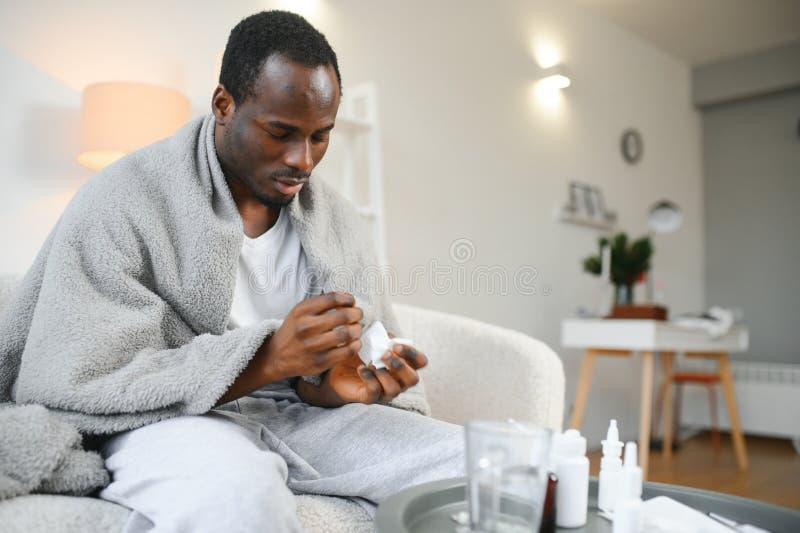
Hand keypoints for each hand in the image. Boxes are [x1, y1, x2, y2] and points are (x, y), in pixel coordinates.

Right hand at [260, 292, 362, 381]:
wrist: (276, 356)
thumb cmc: (294, 331)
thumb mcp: (300, 312)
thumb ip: (322, 303)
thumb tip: (346, 297)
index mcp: (302, 311)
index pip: (333, 299)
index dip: (348, 299)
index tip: (351, 302)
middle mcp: (307, 327)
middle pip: (344, 316)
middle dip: (357, 314)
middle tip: (358, 315)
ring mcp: (314, 346)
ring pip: (348, 334)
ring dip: (357, 329)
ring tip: (356, 329)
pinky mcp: (321, 362)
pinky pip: (347, 351)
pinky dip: (356, 345)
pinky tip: (354, 342)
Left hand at [297, 341, 427, 406]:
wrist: (338, 368)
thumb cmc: (360, 353)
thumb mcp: (371, 340)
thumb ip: (382, 337)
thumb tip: (387, 336)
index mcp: (404, 364)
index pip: (420, 361)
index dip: (412, 353)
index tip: (395, 345)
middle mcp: (399, 381)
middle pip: (413, 379)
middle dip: (400, 366)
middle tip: (384, 354)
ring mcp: (385, 392)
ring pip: (395, 390)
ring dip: (383, 374)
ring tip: (371, 363)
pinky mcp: (370, 398)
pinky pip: (375, 392)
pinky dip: (369, 378)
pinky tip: (361, 368)